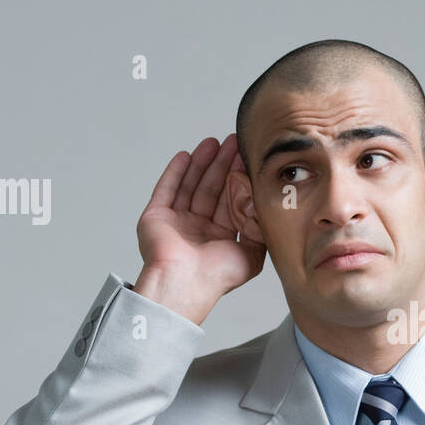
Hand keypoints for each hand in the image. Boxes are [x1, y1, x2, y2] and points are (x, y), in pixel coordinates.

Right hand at [132, 135, 265, 325]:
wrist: (186, 282)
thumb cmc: (218, 276)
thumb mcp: (252, 255)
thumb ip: (260, 232)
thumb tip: (267, 213)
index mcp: (219, 238)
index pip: (230, 201)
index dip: (238, 179)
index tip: (247, 158)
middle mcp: (198, 229)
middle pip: (211, 189)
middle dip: (222, 165)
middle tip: (233, 142)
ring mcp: (176, 222)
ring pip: (191, 185)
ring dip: (201, 163)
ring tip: (213, 142)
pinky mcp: (156, 216)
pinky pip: (166, 189)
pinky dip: (175, 172)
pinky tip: (186, 155)